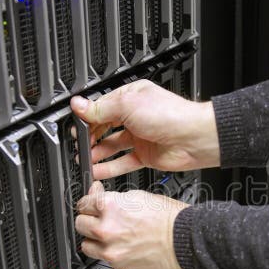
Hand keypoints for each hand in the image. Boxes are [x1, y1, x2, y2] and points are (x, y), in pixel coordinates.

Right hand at [70, 80, 218, 179]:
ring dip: (97, 153)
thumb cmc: (169, 115)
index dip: (87, 117)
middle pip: (105, 127)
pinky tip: (97, 170)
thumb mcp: (128, 106)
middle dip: (90, 137)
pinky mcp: (145, 155)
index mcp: (130, 97)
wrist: (193, 138)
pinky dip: (109, 167)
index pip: (101, 107)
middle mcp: (135, 116)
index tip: (76, 127)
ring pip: (112, 146)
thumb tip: (79, 105)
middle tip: (79, 145)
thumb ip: (101, 108)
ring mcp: (140, 136)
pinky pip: (122, 162)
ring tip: (84, 159)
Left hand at [75, 181, 188, 268]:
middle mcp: (106, 229)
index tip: (92, 205)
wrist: (184, 240)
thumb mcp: (138, 196)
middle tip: (101, 219)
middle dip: (89, 219)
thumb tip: (96, 193)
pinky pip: (101, 257)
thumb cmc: (168, 217)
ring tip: (111, 234)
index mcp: (110, 206)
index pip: (83, 203)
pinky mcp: (116, 265)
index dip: (89, 203)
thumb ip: (111, 197)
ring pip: (85, 244)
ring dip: (94, 239)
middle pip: (80, 223)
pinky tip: (121, 244)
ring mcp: (110, 249)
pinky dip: (107, 252)